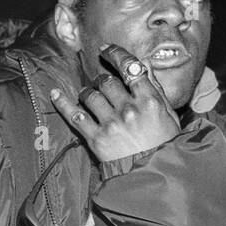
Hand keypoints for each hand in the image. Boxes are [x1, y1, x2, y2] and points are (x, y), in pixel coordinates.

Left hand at [49, 44, 180, 162]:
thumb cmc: (165, 145)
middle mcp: (129, 109)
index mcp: (150, 101)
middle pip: (106, 81)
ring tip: (89, 97)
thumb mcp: (169, 115)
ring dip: (87, 92)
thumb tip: (143, 66)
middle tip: (102, 86)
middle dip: (101, 80)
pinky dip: (63, 103)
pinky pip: (74, 116)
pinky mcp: (96, 139)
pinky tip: (55, 94)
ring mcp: (111, 124)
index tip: (106, 50)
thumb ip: (156, 90)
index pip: (129, 67)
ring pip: (90, 95)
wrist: (155, 175)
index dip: (115, 54)